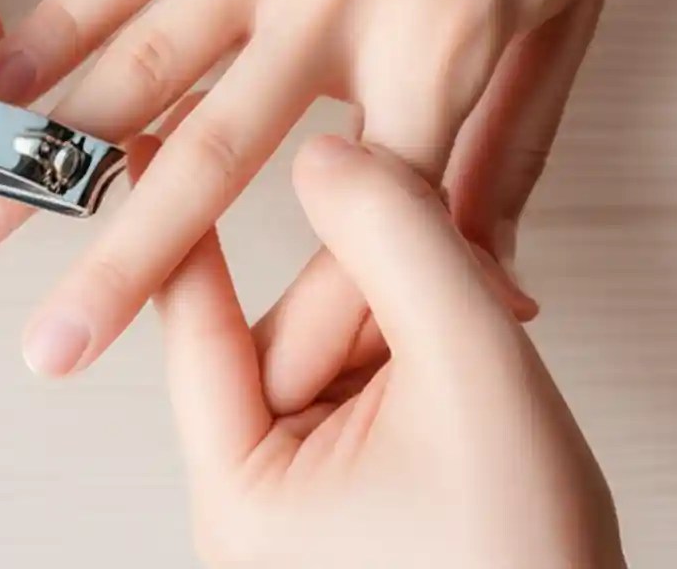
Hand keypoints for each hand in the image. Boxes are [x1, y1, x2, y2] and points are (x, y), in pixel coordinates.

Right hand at [0, 0, 646, 374]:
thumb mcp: (566, 21)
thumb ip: (506, 153)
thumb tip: (489, 274)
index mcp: (437, 49)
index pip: (353, 222)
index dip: (307, 316)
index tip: (258, 385)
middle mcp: (334, 2)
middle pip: (206, 163)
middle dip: (118, 268)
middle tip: (53, 343)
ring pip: (136, 65)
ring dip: (47, 158)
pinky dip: (55, 25)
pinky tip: (2, 83)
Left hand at [145, 135, 624, 568]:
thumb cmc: (522, 565)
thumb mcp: (468, 377)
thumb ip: (398, 250)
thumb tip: (328, 159)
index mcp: (242, 492)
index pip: (198, 328)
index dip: (182, 226)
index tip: (155, 149)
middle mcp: (253, 498)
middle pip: (284, 334)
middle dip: (371, 294)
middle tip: (452, 267)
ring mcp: (297, 496)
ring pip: (330, 353)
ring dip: (403, 325)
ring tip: (477, 339)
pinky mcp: (340, 490)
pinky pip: (355, 388)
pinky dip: (410, 359)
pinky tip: (459, 366)